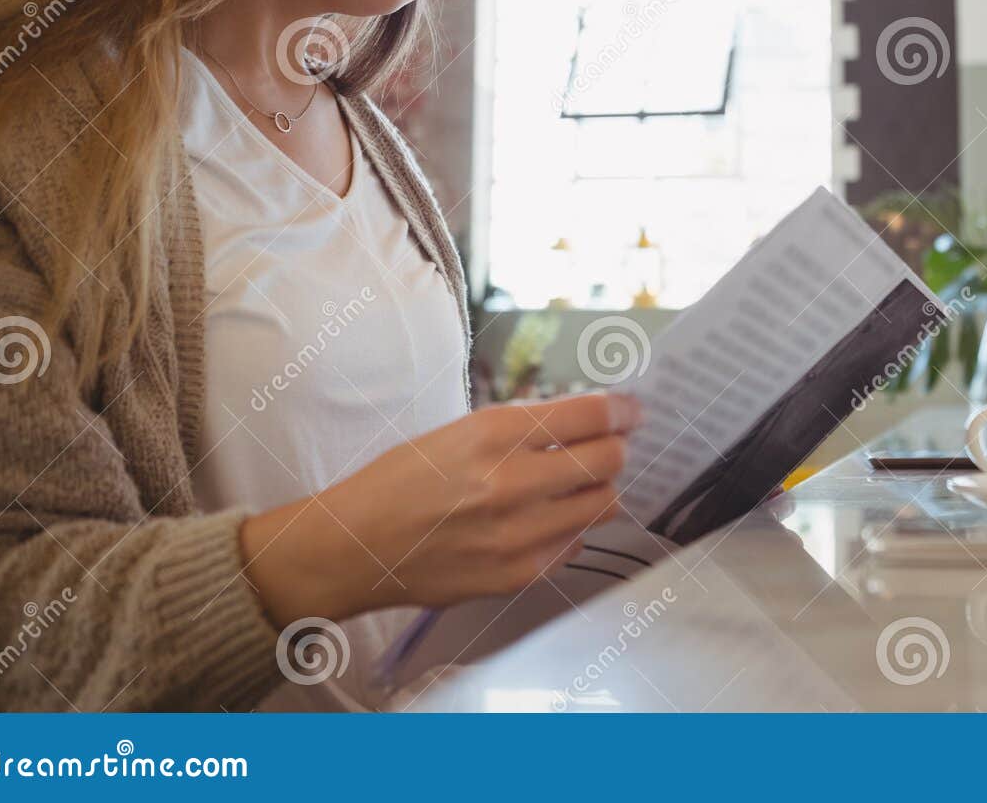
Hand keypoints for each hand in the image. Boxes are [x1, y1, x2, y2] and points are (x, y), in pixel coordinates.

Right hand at [239, 391, 642, 625]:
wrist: (354, 547)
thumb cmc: (400, 481)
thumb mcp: (459, 431)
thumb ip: (523, 428)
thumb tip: (584, 423)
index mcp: (495, 433)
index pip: (592, 416)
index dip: (623, 411)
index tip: (632, 412)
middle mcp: (512, 482)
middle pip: (610, 460)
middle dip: (617, 449)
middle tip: (612, 446)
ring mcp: (518, 534)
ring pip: (604, 506)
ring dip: (600, 490)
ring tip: (580, 485)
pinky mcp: (518, 575)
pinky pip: (575, 544)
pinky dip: (571, 528)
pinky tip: (547, 520)